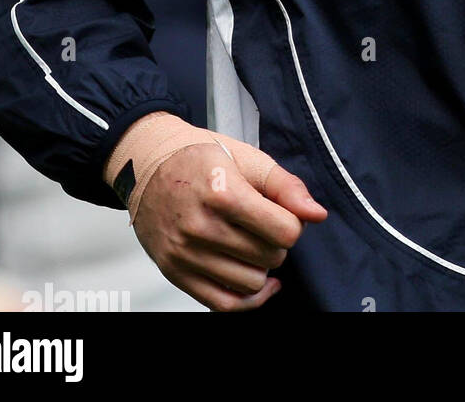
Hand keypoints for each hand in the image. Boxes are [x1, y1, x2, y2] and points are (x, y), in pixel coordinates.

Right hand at [122, 122, 327, 311]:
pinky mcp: (176, 273)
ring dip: (263, 267)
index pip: (283, 229)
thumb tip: (316, 214)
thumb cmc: (199, 159)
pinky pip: (223, 305)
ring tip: (254, 245)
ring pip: (251, 283)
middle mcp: (200, 226)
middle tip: (268, 226)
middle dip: (278, 242)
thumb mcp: (248, 158)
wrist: (148, 166)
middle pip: (270, 256)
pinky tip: (258, 281)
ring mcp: (185, 253)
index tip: (283, 214)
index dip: (293, 222)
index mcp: (222, 191)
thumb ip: (285, 186)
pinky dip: (249, 299)